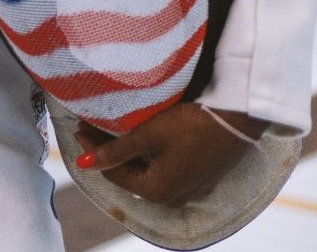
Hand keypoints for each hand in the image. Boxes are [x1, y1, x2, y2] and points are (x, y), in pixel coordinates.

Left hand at [75, 104, 267, 207]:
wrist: (239, 120)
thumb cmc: (192, 126)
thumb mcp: (148, 136)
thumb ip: (116, 151)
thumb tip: (85, 165)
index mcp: (157, 192)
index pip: (114, 172)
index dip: (94, 150)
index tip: (78, 128)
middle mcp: (172, 197)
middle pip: (129, 173)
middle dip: (108, 149)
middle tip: (89, 124)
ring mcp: (188, 188)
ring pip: (146, 170)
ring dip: (126, 151)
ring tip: (108, 127)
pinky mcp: (198, 176)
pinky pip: (163, 169)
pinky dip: (146, 153)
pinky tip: (137, 135)